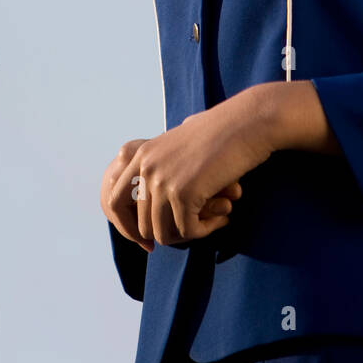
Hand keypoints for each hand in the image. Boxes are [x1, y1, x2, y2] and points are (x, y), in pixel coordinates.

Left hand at [101, 93, 273, 249]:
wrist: (247, 123)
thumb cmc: (223, 131)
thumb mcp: (182, 140)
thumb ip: (164, 161)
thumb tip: (158, 191)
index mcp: (142, 155)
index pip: (115, 202)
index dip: (130, 226)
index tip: (150, 239)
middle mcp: (146, 168)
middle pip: (142, 224)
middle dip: (168, 234)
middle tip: (195, 229)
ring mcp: (161, 180)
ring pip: (163, 233)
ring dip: (189, 233)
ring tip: (213, 220)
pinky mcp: (182, 193)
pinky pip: (188, 231)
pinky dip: (206, 230)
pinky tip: (223, 217)